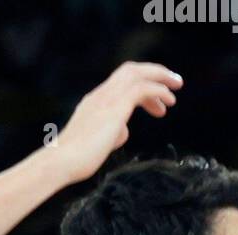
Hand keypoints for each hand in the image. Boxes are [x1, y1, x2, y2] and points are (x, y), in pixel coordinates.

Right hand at [55, 61, 181, 182]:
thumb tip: (124, 132)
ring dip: (160, 78)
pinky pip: (142, 89)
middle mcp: (100, 95)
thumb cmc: (75, 160)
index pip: (120, 82)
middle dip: (155, 73)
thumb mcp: (96, 143)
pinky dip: (158, 91)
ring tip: (176, 89)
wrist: (61, 162)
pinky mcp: (115, 108)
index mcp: (94, 102)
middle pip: (131, 70)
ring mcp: (106, 99)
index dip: (141, 84)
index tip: (156, 99)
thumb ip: (111, 133)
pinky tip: (167, 102)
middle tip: (174, 84)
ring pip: (137, 74)